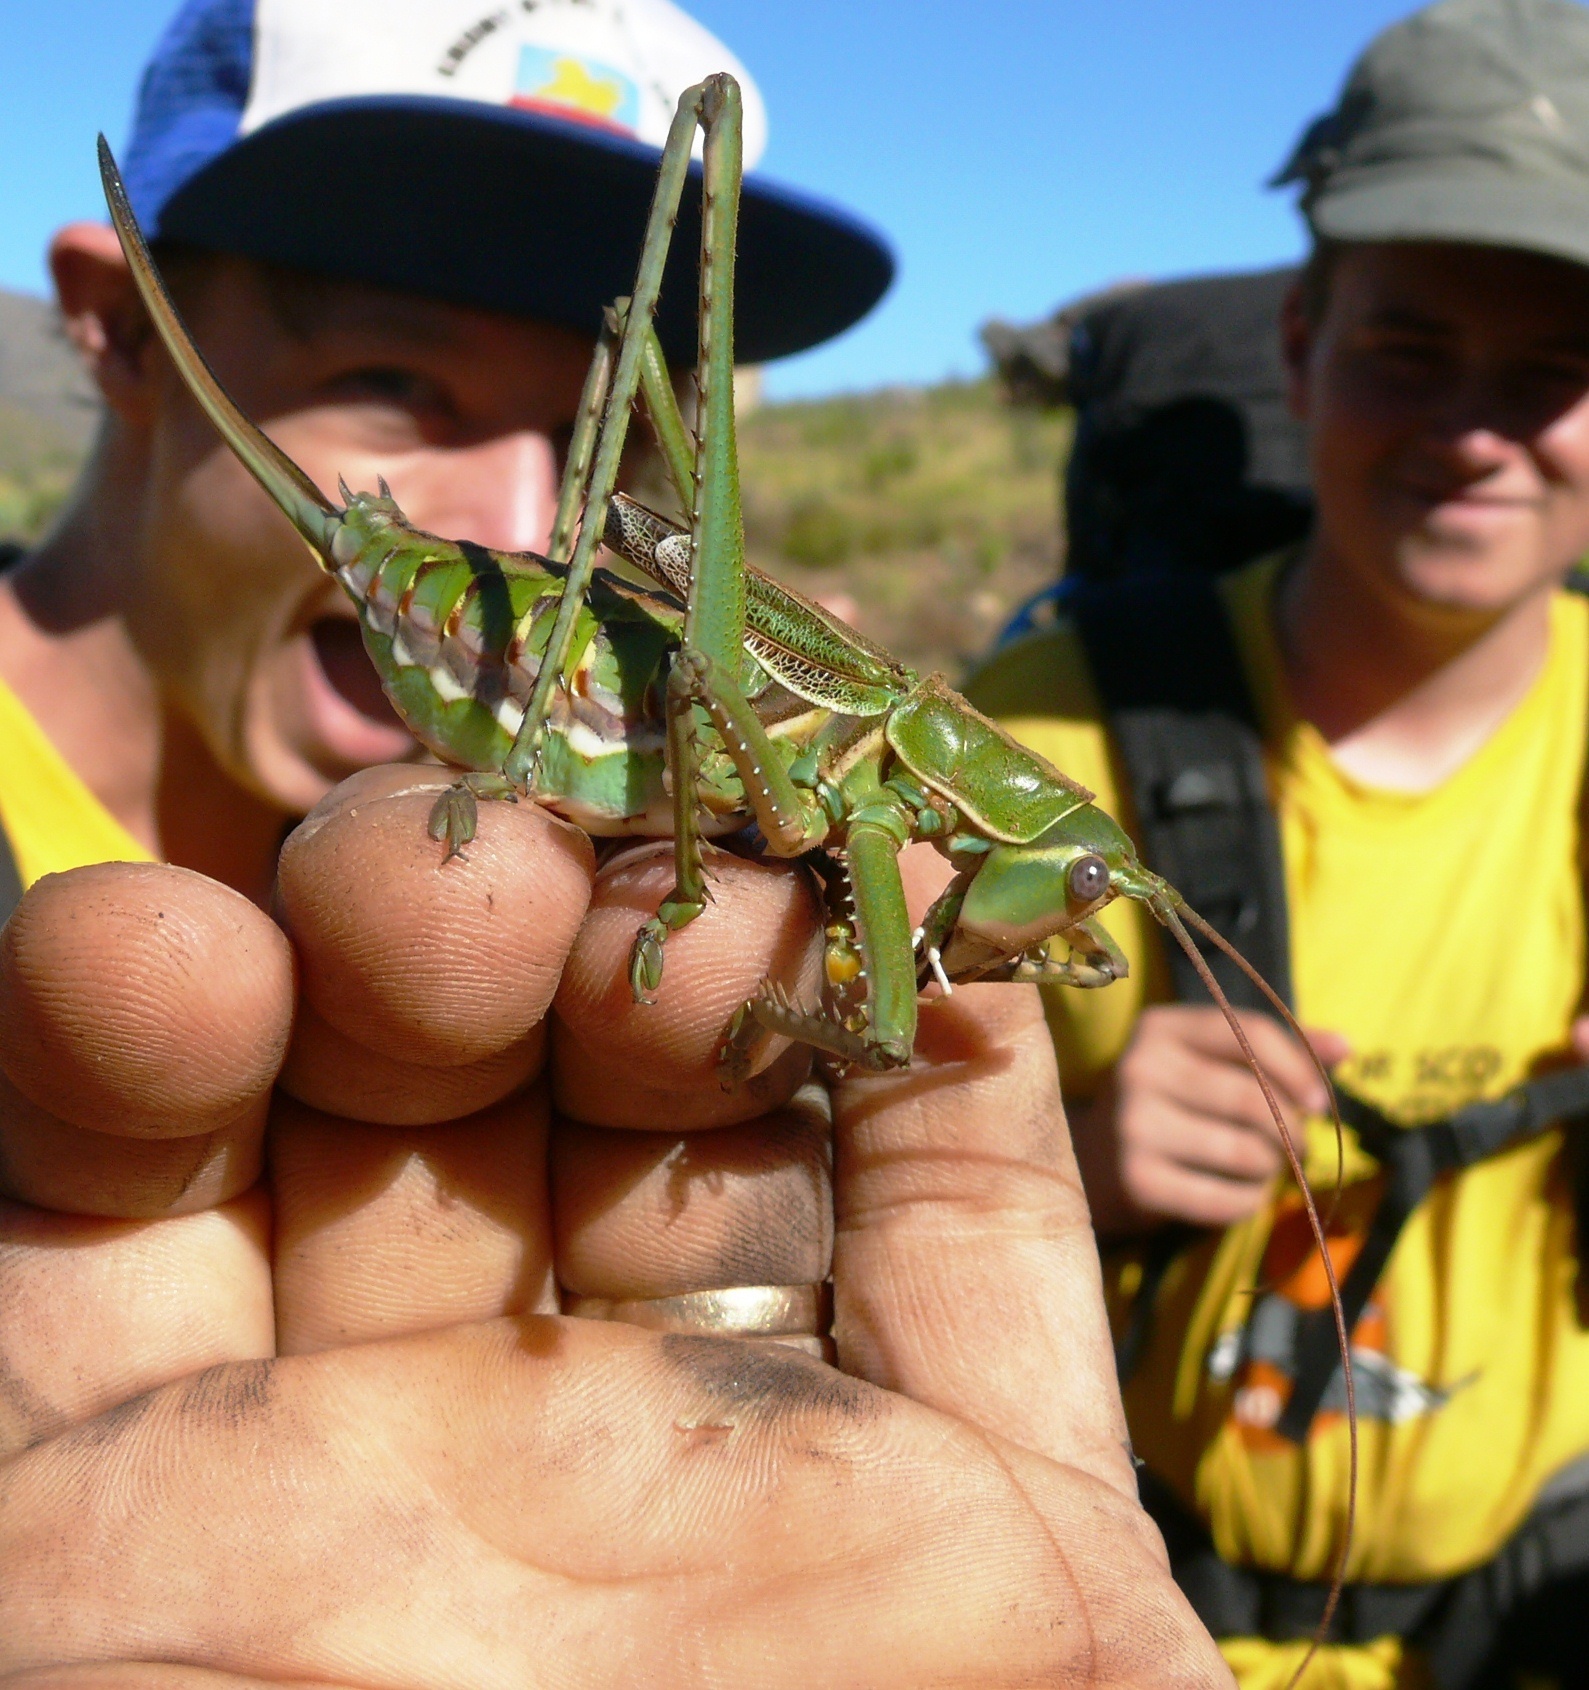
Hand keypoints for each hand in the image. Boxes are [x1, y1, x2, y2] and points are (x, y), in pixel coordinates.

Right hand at [0, 770, 1225, 1687]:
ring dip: (362, 940)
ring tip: (394, 887)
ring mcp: (306, 1453)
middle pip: (595, 1096)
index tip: (840, 862)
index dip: (867, 993)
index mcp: (834, 1533)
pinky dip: (106, 1036)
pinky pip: (75, 1199)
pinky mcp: (66, 1474)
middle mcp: (578, 1469)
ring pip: (338, 1099)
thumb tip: (1063, 1196)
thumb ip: (1085, 1546)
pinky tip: (140, 955)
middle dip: (603, 937)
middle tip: (582, 876)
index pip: (879, 1176)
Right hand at [1071, 1003, 1347, 1236]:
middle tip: (1296, 1145)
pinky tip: (1241, 1194)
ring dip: (1272, 1168)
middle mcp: (1139, 1068)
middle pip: (1253, 1099)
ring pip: (1245, 1152)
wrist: (1093, 1160)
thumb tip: (1345, 1045)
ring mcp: (1133, 1126)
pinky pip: (1225, 1198)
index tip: (1321, 1102)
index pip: (1248, 1032)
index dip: (1299, 1067)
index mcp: (1160, 1027)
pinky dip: (1249, 1202)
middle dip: (1292, 1130)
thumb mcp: (1212, 1061)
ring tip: (1263, 1166)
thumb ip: (1278, 1050)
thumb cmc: (1173, 1101)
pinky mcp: (1136, 1180)